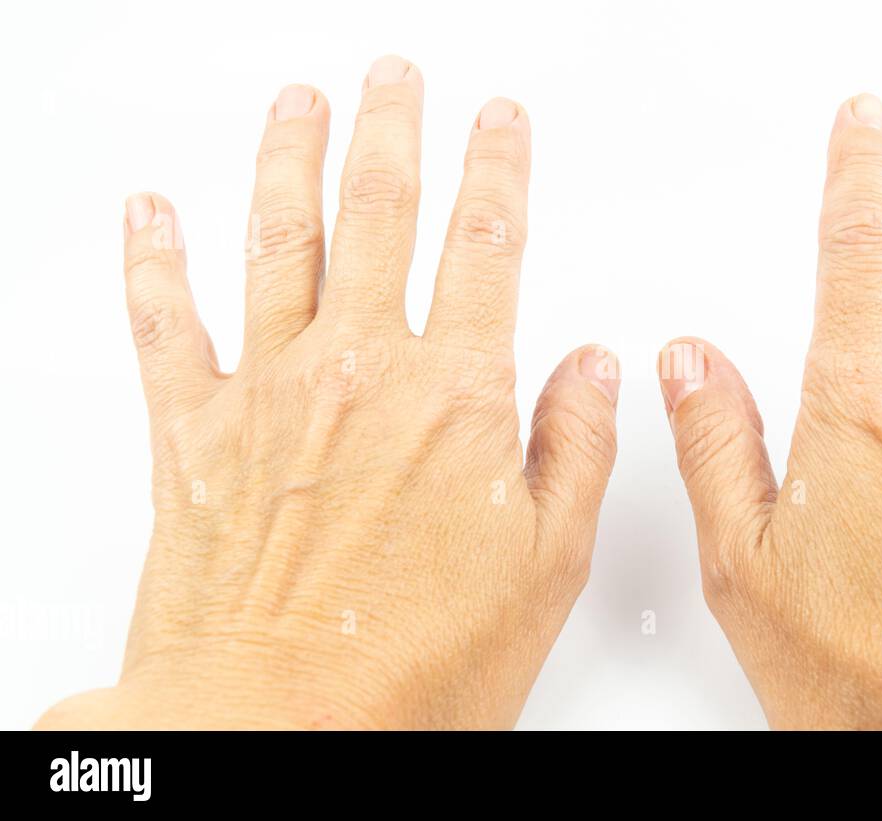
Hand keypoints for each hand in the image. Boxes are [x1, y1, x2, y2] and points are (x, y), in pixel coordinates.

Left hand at [37, 56, 620, 728]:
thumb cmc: (414, 665)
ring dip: (291, 159)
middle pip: (378, 214)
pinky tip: (151, 211)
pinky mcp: (193, 434)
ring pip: (278, 239)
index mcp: (454, 395)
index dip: (497, 170)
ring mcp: (269, 392)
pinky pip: (163, 322)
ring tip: (301, 105)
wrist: (280, 723)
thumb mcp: (546, 565)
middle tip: (396, 78)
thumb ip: (573, 449)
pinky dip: (151, 258)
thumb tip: (592, 368)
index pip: (487, 245)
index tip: (500, 123)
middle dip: (392, 131)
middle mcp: (359, 371)